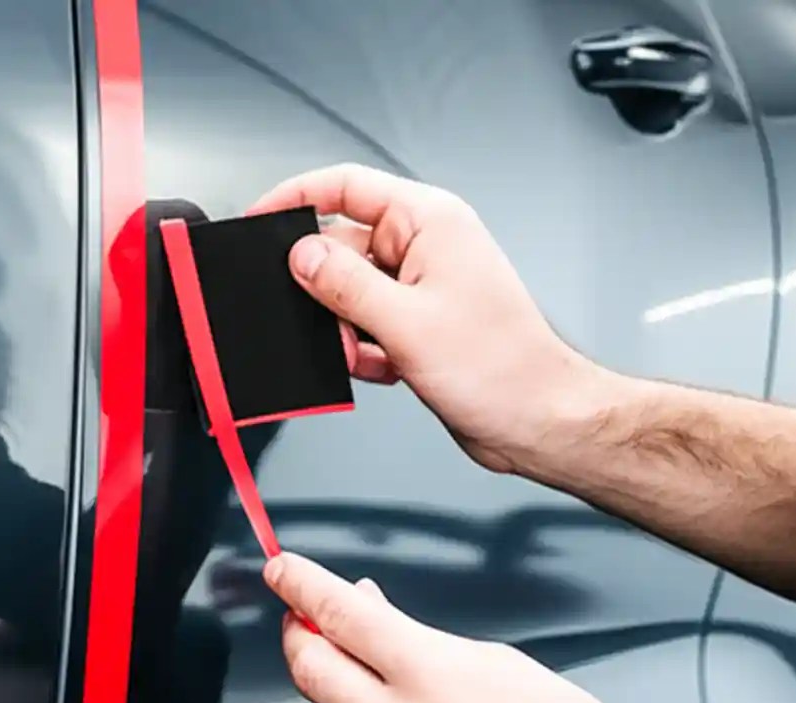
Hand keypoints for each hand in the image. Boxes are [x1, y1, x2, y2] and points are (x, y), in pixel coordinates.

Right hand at [249, 164, 613, 473]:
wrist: (537, 422)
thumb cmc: (501, 368)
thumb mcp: (405, 322)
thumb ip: (343, 283)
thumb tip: (300, 254)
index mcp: (428, 221)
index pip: (346, 186)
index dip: (296, 197)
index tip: (258, 220)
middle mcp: (423, 245)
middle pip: (341, 245)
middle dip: (323, 289)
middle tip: (320, 320)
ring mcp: (419, 285)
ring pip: (347, 291)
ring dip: (342, 326)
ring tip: (362, 353)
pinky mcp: (416, 322)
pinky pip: (363, 323)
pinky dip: (360, 348)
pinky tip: (382, 367)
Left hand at [264, 552, 617, 702]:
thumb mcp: (485, 656)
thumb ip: (410, 632)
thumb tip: (362, 603)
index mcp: (426, 671)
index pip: (338, 613)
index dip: (300, 584)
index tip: (280, 567)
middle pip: (307, 665)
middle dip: (295, 632)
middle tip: (299, 613)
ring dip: (332, 678)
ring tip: (364, 666)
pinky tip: (379, 701)